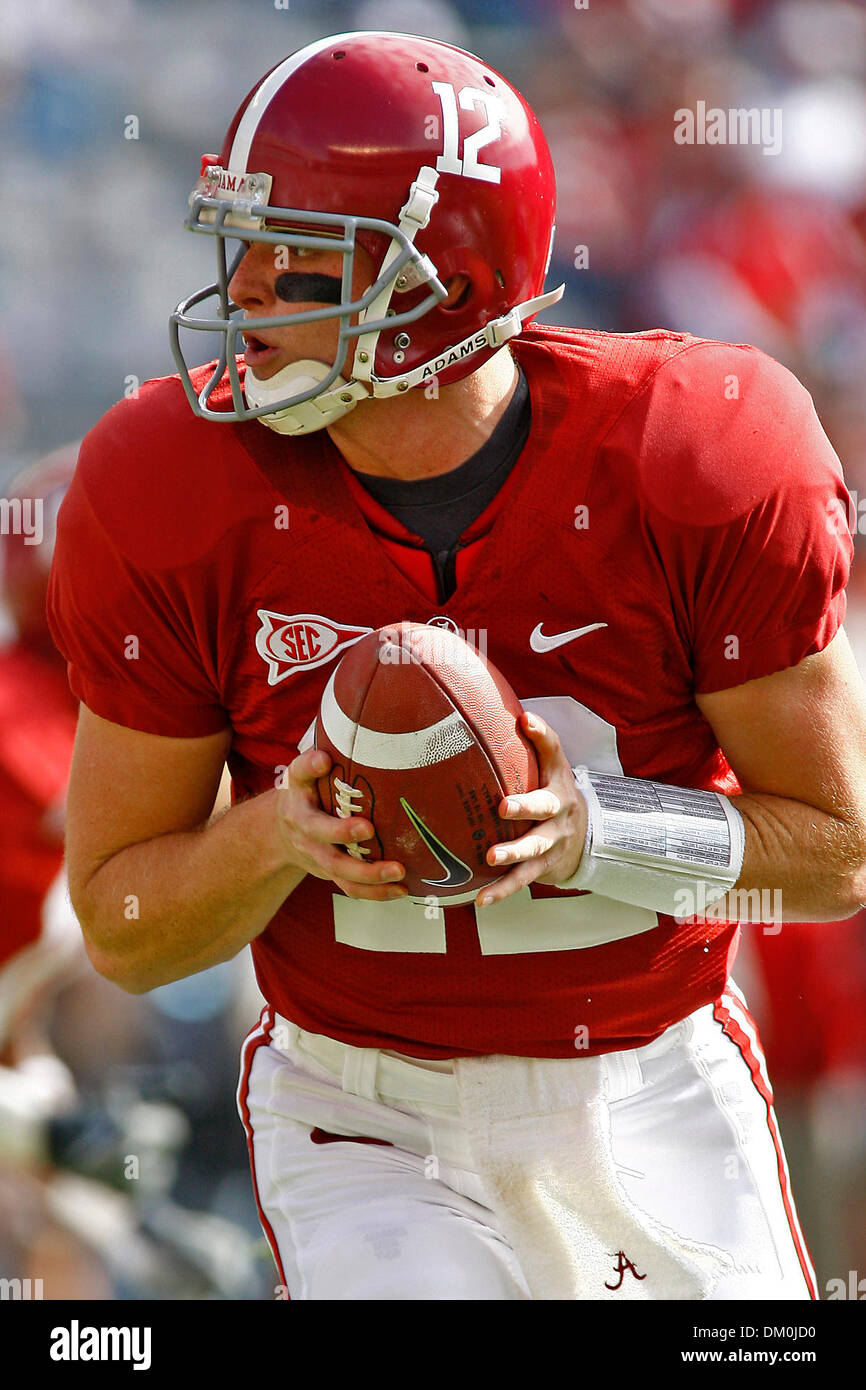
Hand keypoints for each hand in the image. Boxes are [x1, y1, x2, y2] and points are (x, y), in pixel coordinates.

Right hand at [275, 748, 406, 899]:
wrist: (282, 833)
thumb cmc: (308, 795)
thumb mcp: (307, 774)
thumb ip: (321, 760)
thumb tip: (342, 749)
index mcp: (298, 794)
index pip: (299, 775)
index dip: (310, 767)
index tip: (323, 760)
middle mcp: (303, 825)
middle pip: (319, 833)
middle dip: (342, 833)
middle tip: (368, 829)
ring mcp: (316, 854)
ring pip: (338, 869)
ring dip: (368, 874)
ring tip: (398, 872)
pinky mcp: (330, 873)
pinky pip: (350, 887)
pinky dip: (376, 892)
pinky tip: (401, 890)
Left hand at [476, 713, 586, 906]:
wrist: (587, 838)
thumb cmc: (556, 794)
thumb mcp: (552, 767)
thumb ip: (536, 742)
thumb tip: (516, 712)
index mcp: (558, 781)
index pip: (553, 752)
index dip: (542, 736)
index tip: (526, 721)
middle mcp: (559, 812)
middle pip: (545, 807)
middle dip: (525, 807)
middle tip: (502, 807)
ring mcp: (553, 841)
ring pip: (534, 849)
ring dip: (513, 853)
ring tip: (491, 858)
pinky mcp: (544, 867)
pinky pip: (522, 880)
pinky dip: (502, 891)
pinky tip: (481, 900)